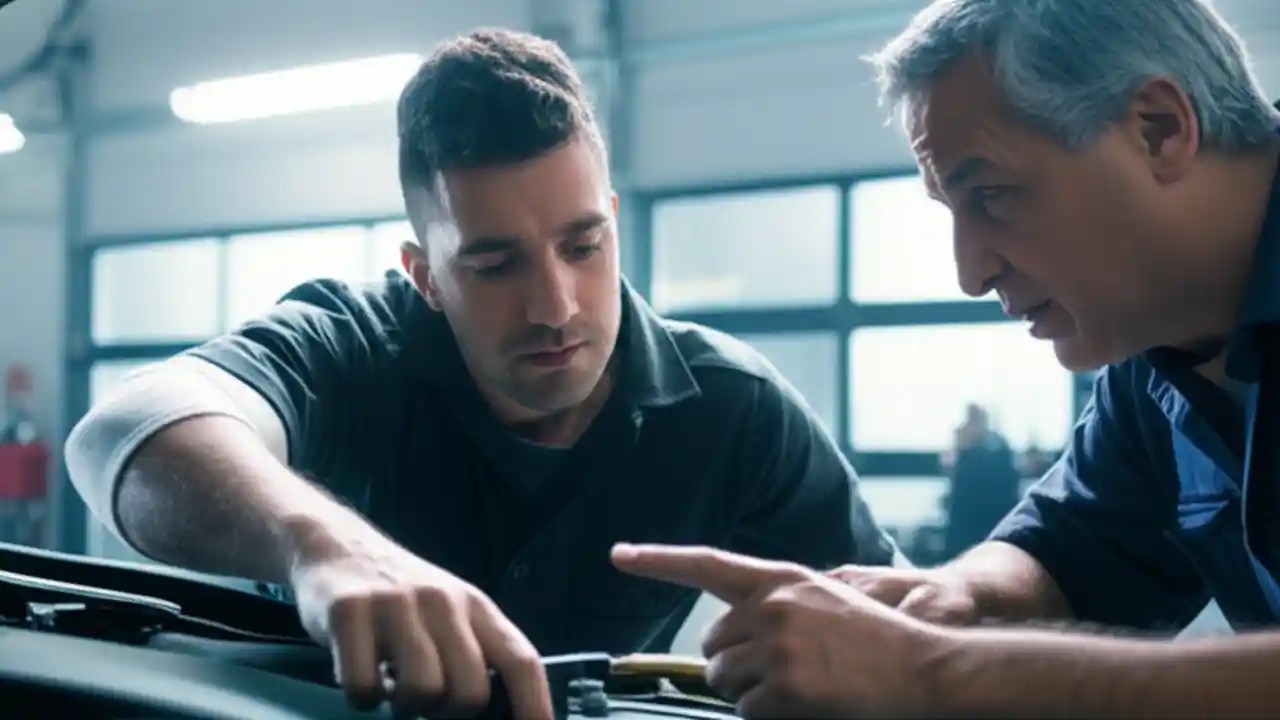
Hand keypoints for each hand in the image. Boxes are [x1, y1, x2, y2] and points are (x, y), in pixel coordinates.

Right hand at [287, 523, 552, 718]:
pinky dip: (362, 696)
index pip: (521, 661)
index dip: (536, 706)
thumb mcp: (449, 613)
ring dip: (404, 705)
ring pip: (421, 691)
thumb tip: (499, 711)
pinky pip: (363, 687)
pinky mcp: (348, 611)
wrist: (336, 546)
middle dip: (450, 713)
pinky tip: (360, 672)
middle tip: (426, 700)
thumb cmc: (401, 596)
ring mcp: (395, 604)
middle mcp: (442, 601)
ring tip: (391, 682)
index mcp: (475, 605)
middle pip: (470, 690)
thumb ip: (475, 653)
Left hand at [612, 543, 952, 718]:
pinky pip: (747, 711)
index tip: (619, 554)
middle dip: (731, 665)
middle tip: (776, 672)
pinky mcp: (787, 685)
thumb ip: (773, 607)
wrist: (925, 667)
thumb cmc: (874, 640)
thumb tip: (721, 640)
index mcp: (781, 579)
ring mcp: (779, 645)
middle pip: (711, 645)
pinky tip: (804, 703)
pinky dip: (767, 716)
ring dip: (747, 693)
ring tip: (794, 687)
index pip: (708, 563)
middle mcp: (774, 605)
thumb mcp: (822, 601)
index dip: (659, 560)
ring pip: (723, 681)